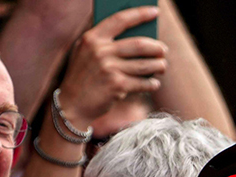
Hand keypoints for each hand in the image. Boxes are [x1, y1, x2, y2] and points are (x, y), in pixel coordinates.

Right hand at [58, 5, 167, 127]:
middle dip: (156, 47)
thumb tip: (138, 34)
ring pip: (144, 64)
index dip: (139, 14)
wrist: (72, 105)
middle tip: (163, 50)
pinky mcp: (116, 86)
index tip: (154, 11)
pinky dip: (151, 83)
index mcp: (92, 38)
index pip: (120, 20)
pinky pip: (142, 82)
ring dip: (158, 65)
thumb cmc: (83, 76)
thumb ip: (104, 41)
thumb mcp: (85, 52)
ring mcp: (109, 69)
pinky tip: (154, 83)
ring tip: (162, 66)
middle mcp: (100, 51)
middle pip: (139, 44)